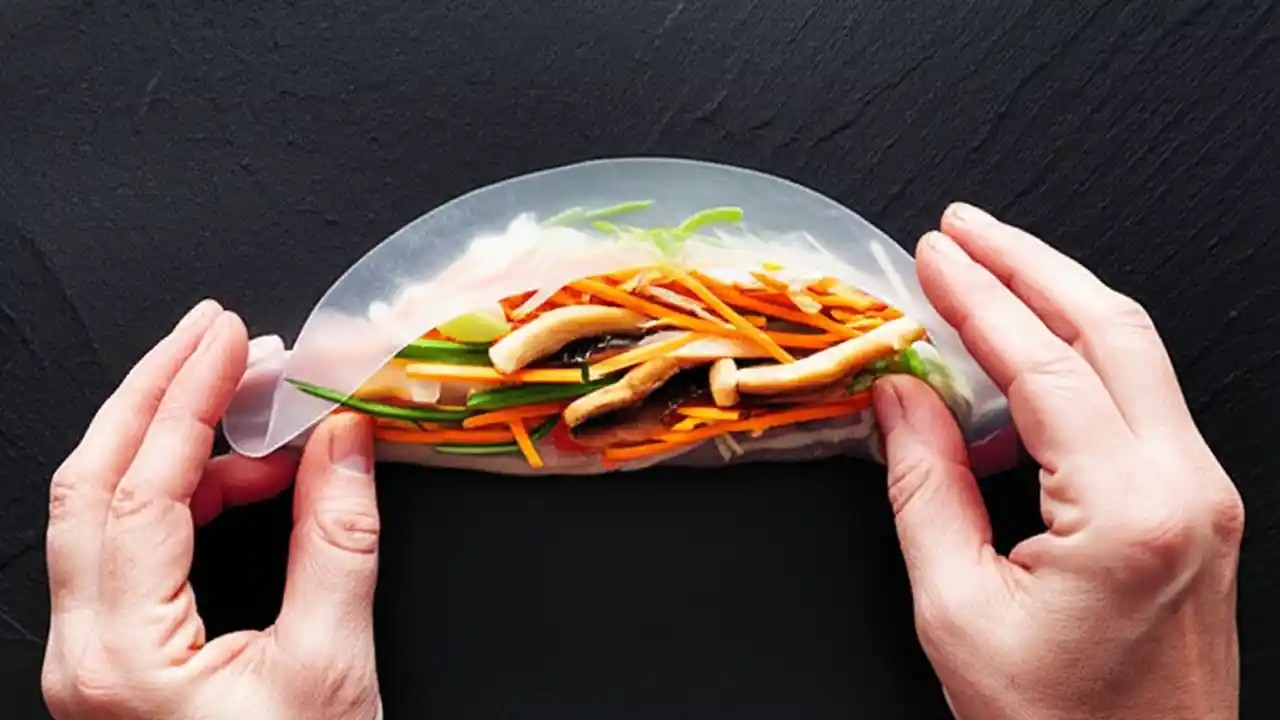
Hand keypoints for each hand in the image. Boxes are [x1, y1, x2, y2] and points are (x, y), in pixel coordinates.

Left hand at [42, 301, 382, 719]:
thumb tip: (343, 439)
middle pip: (90, 484)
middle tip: (218, 335)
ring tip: (260, 409)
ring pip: (102, 510)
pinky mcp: (116, 657)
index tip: (233, 337)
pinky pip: (129, 546)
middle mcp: (83, 654)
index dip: (189, 397)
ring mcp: (91, 657)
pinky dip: (185, 494)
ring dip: (174, 442)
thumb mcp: (332, 669)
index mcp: (121, 659)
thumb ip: (337, 541)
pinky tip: (247, 478)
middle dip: (155, 394)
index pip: (140, 488)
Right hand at [874, 204, 1242, 718]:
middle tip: (963, 228)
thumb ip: (923, 488)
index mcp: (1130, 514)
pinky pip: (1139, 402)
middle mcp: (1187, 490)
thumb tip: (900, 397)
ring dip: (1058, 299)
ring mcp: (1204, 497)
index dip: (981, 299)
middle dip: (1031, 264)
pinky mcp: (1197, 510)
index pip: (1048, 367)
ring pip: (1135, 354)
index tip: (933, 257)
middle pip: (1113, 329)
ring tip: (986, 271)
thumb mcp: (956, 612)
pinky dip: (1077, 359)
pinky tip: (1020, 362)